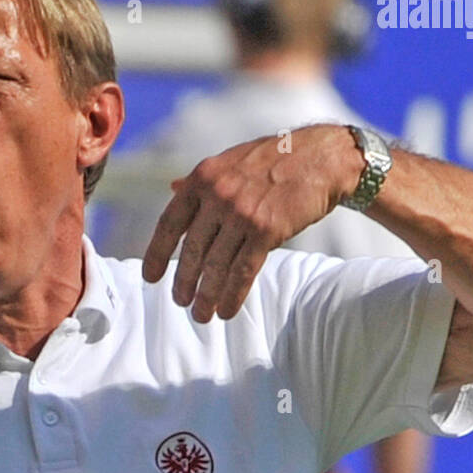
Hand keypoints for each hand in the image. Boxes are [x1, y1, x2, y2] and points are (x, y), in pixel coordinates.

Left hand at [142, 123, 362, 322]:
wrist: (321, 158)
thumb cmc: (274, 160)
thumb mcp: (230, 161)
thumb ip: (201, 180)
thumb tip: (173, 188)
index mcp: (203, 178)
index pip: (169, 223)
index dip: (157, 255)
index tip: (151, 278)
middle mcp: (218, 195)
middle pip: (192, 250)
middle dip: (184, 282)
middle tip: (180, 301)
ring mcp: (242, 213)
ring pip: (216, 266)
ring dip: (206, 296)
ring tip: (201, 314)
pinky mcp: (267, 231)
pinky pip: (242, 272)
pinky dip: (232, 296)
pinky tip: (226, 311)